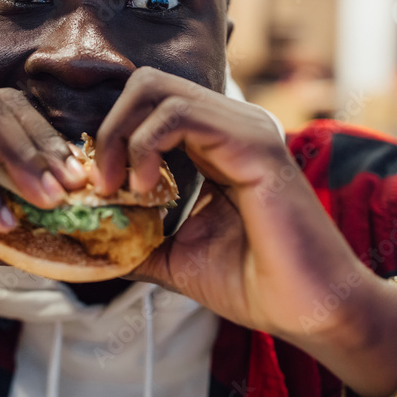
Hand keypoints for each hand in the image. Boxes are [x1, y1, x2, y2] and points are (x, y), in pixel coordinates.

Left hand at [92, 67, 373, 338]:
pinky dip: (143, 145)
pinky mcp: (253, 142)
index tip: (92, 185)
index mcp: (216, 144)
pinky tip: (143, 187)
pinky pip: (178, 114)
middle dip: (109, 128)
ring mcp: (244, 127)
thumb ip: (135, 242)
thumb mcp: (176, 259)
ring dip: (118, 136)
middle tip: (98, 182)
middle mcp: (231, 125)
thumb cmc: (255, 285)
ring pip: (156, 88)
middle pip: (147, 85)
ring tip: (114, 188)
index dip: (111, 136)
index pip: (149, 107)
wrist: (310, 311)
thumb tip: (86, 244)